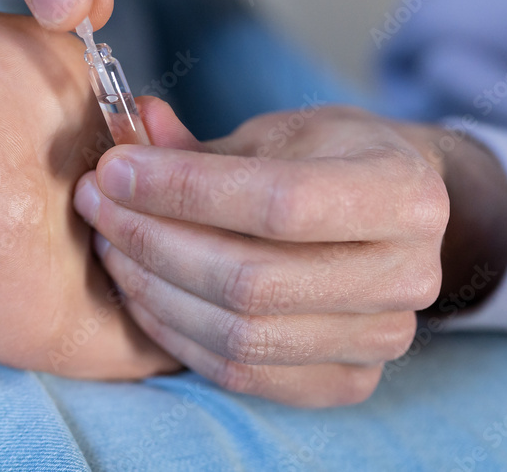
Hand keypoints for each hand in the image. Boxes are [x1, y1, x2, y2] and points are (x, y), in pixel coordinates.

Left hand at [74, 103, 453, 406]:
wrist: (387, 218)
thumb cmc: (327, 161)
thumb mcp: (277, 131)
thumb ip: (203, 145)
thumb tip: (127, 126)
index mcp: (404, 194)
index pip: (280, 203)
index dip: (183, 190)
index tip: (114, 170)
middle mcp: (409, 275)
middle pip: (251, 281)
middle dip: (151, 240)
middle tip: (97, 205)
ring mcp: (381, 338)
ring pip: (239, 335)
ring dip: (152, 288)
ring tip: (110, 244)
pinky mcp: (346, 380)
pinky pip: (239, 373)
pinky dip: (173, 332)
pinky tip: (139, 290)